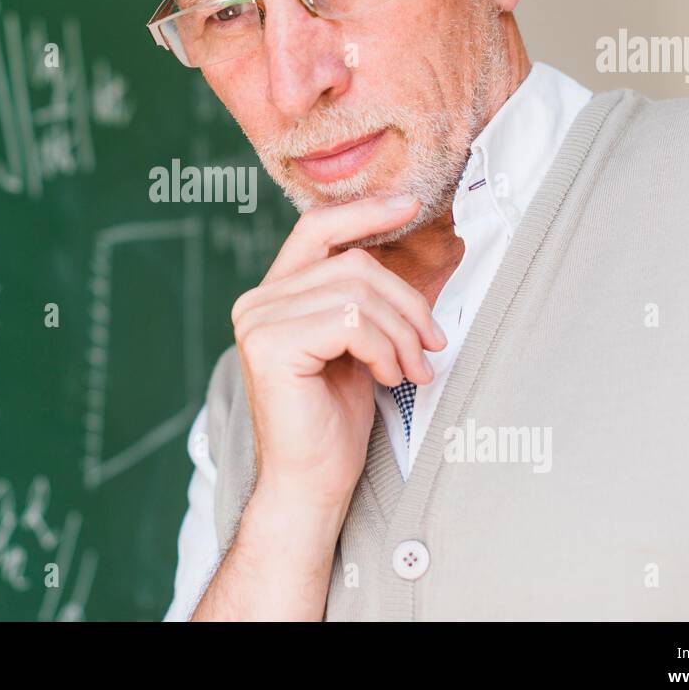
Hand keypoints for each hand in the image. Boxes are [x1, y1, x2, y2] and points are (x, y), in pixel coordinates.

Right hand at [230, 194, 447, 513]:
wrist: (312, 484)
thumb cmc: (335, 422)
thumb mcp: (356, 346)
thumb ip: (364, 299)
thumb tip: (407, 250)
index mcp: (274, 296)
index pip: (317, 229)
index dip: (364, 212)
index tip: (410, 205)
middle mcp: (257, 302)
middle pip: (354, 264)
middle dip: (408, 304)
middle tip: (432, 347)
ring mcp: (258, 321)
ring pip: (359, 293)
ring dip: (402, 332)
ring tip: (415, 370)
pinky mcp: (271, 345)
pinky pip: (352, 321)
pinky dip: (385, 349)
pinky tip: (388, 378)